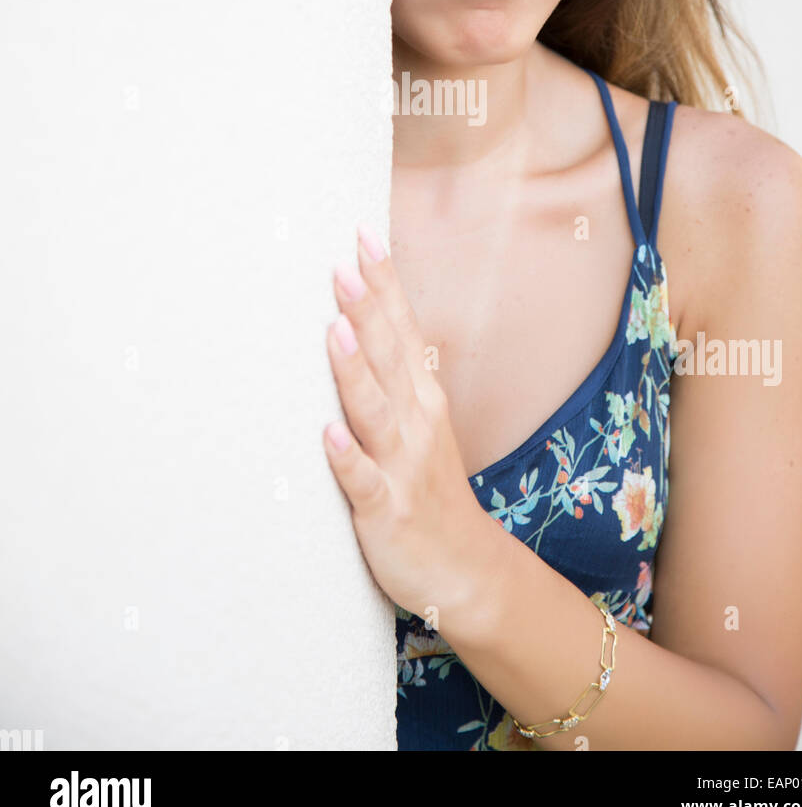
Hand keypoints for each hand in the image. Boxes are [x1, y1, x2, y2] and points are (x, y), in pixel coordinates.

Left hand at [322, 224, 501, 629]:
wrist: (467, 570)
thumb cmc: (430, 488)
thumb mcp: (420, 423)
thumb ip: (391, 376)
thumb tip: (357, 320)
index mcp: (422, 398)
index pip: (403, 329)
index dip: (384, 284)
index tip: (363, 236)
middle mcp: (416, 423)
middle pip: (389, 358)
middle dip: (366, 311)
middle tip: (342, 265)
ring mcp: (402, 466)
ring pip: (376, 412)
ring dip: (355, 372)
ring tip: (334, 331)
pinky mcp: (386, 510)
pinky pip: (365, 482)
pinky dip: (348, 457)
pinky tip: (330, 434)